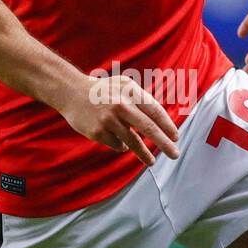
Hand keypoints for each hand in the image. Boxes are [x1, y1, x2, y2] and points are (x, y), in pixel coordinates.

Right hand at [58, 73, 178, 166]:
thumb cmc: (103, 91)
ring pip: (133, 142)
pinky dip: (121, 145)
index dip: (167, 126)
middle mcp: (120, 104)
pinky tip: (118, 140)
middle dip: (164, 143)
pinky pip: (117, 144)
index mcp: (130, 91)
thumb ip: (142, 100)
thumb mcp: (124, 86)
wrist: (71, 92)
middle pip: (148, 128)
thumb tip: (163, 123)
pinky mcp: (98, 132)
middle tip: (175, 154)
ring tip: (152, 161)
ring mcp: (108, 119)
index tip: (175, 137)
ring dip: (144, 154)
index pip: (154, 111)